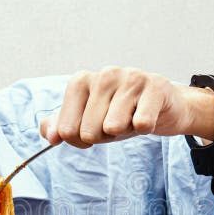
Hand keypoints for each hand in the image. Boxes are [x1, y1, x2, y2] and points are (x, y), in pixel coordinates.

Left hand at [39, 67, 213, 147]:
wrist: (165, 106)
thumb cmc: (122, 113)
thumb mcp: (88, 120)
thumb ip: (62, 125)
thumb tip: (49, 135)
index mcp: (82, 80)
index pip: (65, 128)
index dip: (77, 140)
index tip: (90, 134)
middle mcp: (104, 74)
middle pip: (88, 131)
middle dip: (103, 137)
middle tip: (116, 125)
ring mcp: (131, 77)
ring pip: (113, 127)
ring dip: (124, 132)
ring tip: (131, 120)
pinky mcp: (156, 86)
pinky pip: (141, 123)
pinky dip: (144, 128)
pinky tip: (148, 117)